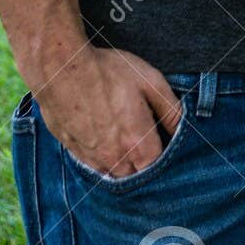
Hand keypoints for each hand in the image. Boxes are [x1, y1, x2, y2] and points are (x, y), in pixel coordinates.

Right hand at [32, 43, 183, 177]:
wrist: (60, 68)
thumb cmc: (108, 71)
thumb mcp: (150, 80)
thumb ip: (171, 109)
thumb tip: (183, 129)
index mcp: (138, 144)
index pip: (159, 169)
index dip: (165, 160)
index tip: (163, 144)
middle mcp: (116, 159)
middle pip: (137, 176)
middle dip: (144, 165)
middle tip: (145, 142)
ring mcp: (93, 158)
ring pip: (115, 175)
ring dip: (123, 166)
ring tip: (125, 143)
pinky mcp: (75, 152)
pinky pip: (95, 168)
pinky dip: (103, 160)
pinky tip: (104, 141)